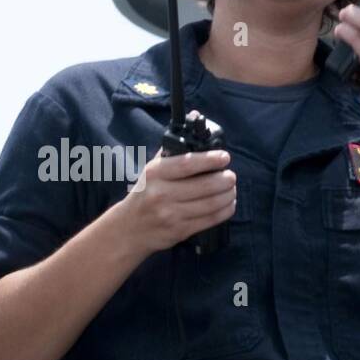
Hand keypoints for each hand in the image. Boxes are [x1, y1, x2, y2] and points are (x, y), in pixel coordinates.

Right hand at [118, 143, 235, 256]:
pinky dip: (224, 211)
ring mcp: (171, 214)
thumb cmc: (144, 194)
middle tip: (231, 176)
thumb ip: (171, 153)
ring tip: (231, 189)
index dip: (210, 160)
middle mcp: (162, 194)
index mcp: (155, 174)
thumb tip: (194, 128)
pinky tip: (228, 204)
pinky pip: (210, 220)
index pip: (187, 164)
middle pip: (205, 185)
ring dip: (228, 195)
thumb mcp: (150, 171)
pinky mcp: (179, 231)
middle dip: (225, 179)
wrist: (129, 229)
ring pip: (211, 204)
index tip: (224, 157)